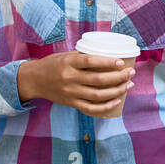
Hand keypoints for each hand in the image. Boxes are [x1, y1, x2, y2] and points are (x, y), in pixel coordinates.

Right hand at [18, 51, 134, 116]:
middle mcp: (69, 78)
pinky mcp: (71, 103)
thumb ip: (83, 56)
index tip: (122, 62)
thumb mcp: (65, 55)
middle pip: (99, 79)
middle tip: (131, 73)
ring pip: (98, 94)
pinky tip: (117, 101)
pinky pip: (91, 108)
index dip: (109, 62)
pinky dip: (105, 106)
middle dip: (119, 77)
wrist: (33, 80)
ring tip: (128, 85)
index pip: (91, 61)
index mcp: (68, 62)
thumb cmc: (52, 64)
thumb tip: (108, 55)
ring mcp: (70, 92)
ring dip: (117, 90)